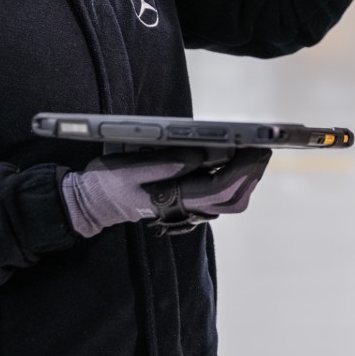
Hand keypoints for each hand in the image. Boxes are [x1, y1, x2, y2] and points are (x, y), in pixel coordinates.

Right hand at [61, 148, 271, 237]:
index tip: (257, 147)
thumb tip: (201, 155)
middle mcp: (184, 208)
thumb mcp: (129, 168)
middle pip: (233, 200)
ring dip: (246, 178)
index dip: (243, 169)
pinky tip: (235, 160)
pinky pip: (218, 196)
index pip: (220, 188)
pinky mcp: (184, 202)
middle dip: (252, 174)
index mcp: (173, 200)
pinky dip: (233, 179)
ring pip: (229, 201)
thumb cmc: (106, 183)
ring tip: (254, 151)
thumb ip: (165, 163)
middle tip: (264, 147)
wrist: (90, 205)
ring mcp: (186, 208)